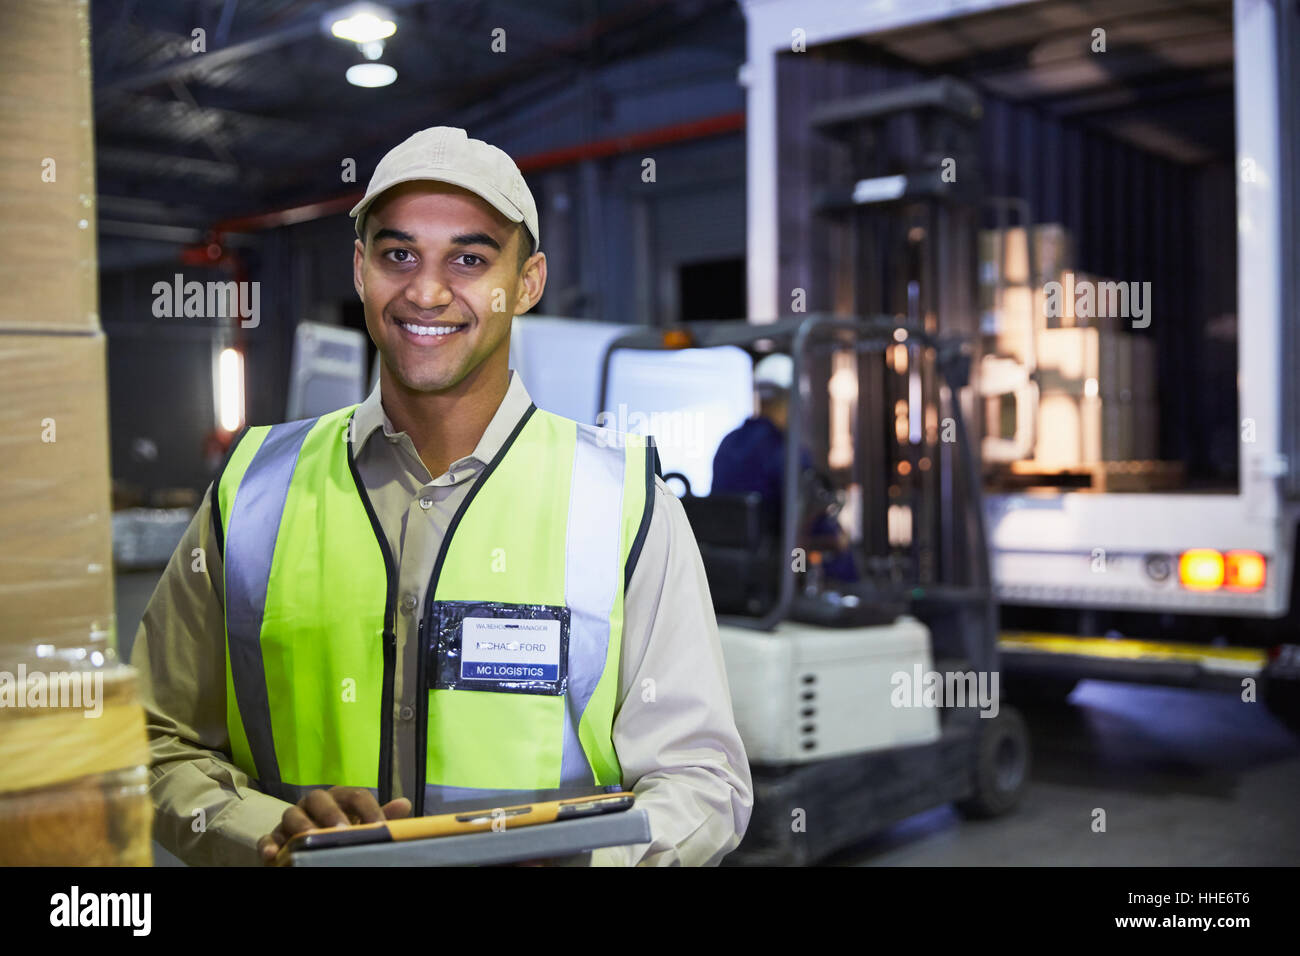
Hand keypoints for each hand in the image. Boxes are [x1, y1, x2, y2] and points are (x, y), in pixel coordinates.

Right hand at [258, 787, 411, 863]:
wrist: (305, 846)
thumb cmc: (338, 830)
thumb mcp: (359, 824)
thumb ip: (379, 816)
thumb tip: (404, 804)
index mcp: (338, 798)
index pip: (355, 795)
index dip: (368, 808)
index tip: (379, 826)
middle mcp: (313, 804)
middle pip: (319, 798)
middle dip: (332, 813)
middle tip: (344, 831)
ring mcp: (291, 819)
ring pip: (291, 814)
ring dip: (302, 826)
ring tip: (313, 840)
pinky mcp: (274, 837)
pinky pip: (268, 838)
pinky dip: (269, 844)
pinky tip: (275, 854)